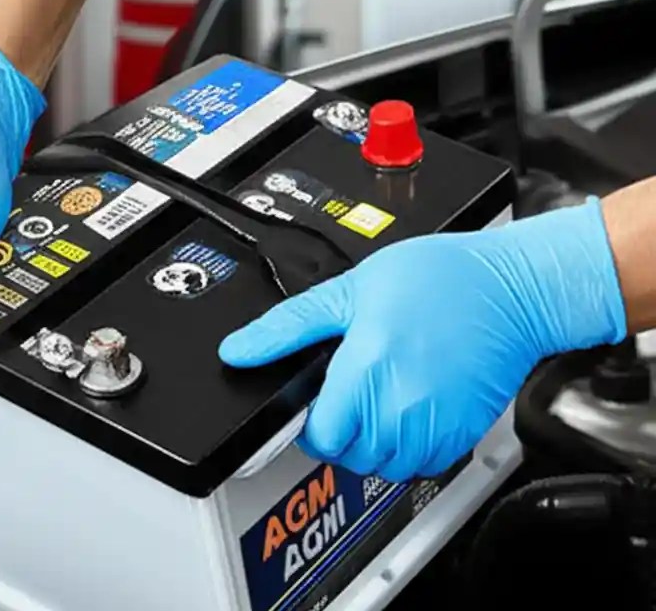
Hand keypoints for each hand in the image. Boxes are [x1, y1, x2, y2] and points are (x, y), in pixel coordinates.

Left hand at [219, 199, 625, 481]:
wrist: (511, 288)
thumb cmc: (437, 280)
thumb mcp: (348, 290)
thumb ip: (288, 327)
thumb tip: (238, 350)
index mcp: (365, 370)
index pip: (320, 437)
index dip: (311, 422)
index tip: (318, 401)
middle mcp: (400, 406)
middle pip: (350, 456)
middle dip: (341, 432)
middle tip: (348, 396)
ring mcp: (435, 423)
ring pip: (385, 467)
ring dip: (374, 446)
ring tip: (378, 403)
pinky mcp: (462, 432)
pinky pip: (424, 466)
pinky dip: (411, 450)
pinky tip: (408, 412)